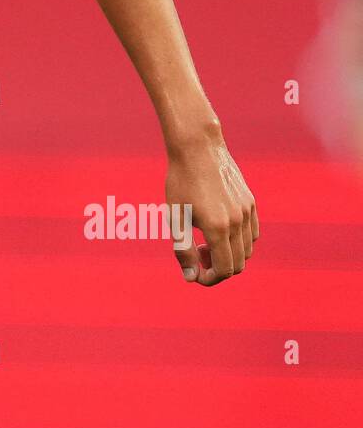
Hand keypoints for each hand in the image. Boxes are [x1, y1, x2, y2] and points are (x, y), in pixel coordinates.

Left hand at [165, 129, 257, 285]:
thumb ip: (183, 250)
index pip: (223, 270)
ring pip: (247, 250)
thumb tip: (191, 277)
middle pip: (238, 264)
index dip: (209, 279)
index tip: (195, 274)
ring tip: (206, 241)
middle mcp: (238, 221)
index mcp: (217, 227)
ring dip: (229, 255)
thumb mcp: (175, 217)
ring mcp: (248, 211)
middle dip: (217, 268)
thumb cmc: (180, 182)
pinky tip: (219, 230)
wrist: (197, 148)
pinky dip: (240, 241)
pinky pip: (253, 233)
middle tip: (197, 254)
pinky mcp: (251, 202)